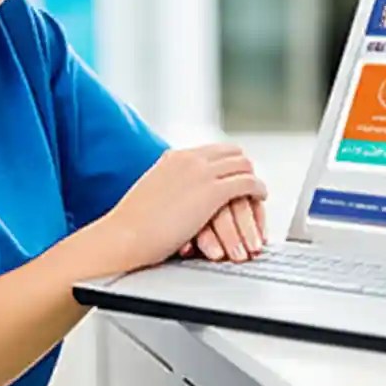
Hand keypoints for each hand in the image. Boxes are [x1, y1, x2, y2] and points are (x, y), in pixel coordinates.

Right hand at [100, 144, 267, 270]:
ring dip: (254, 179)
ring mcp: (202, 172)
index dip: (229, 162)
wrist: (125, 235)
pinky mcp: (213, 192)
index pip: (213, 150)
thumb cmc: (133, 226)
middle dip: (245, 167)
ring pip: (243, 165)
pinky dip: (258, 190)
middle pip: (232, 152)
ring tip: (260, 193)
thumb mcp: (152, 196)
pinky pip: (247, 183)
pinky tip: (261, 198)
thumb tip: (179, 199)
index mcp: (174, 158)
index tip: (236, 174)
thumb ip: (170, 189)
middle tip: (252, 184)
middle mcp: (189, 159)